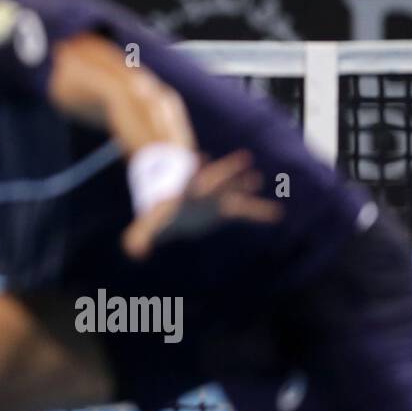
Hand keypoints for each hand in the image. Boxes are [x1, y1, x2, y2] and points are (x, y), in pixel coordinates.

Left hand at [121, 149, 282, 259]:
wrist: (175, 208)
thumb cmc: (162, 216)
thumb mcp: (150, 225)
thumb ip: (139, 237)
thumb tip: (134, 253)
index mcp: (184, 193)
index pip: (189, 181)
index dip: (195, 171)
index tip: (201, 156)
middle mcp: (204, 191)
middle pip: (217, 179)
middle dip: (228, 171)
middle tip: (245, 158)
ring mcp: (217, 197)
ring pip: (234, 188)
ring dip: (245, 184)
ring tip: (257, 178)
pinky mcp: (226, 208)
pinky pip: (246, 211)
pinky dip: (260, 213)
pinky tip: (277, 214)